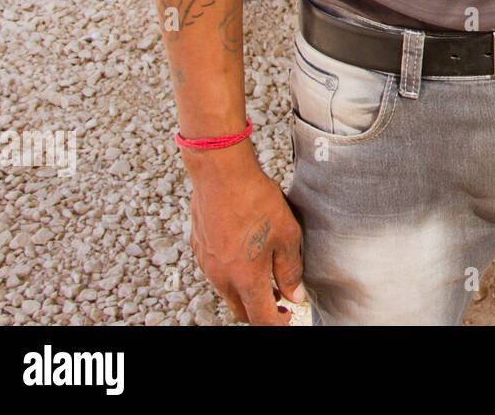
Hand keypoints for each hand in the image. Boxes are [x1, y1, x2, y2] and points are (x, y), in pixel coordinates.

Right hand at [183, 142, 304, 323]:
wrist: (220, 173)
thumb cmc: (256, 200)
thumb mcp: (286, 235)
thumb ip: (290, 270)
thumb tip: (295, 295)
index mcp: (245, 279)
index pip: (260, 318)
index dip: (277, 322)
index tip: (288, 315)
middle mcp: (221, 277)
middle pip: (240, 310)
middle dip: (260, 310)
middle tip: (279, 299)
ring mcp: (206, 264)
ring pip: (226, 291)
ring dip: (245, 292)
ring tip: (265, 274)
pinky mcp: (199, 248)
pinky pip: (216, 272)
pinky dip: (231, 274)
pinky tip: (244, 253)